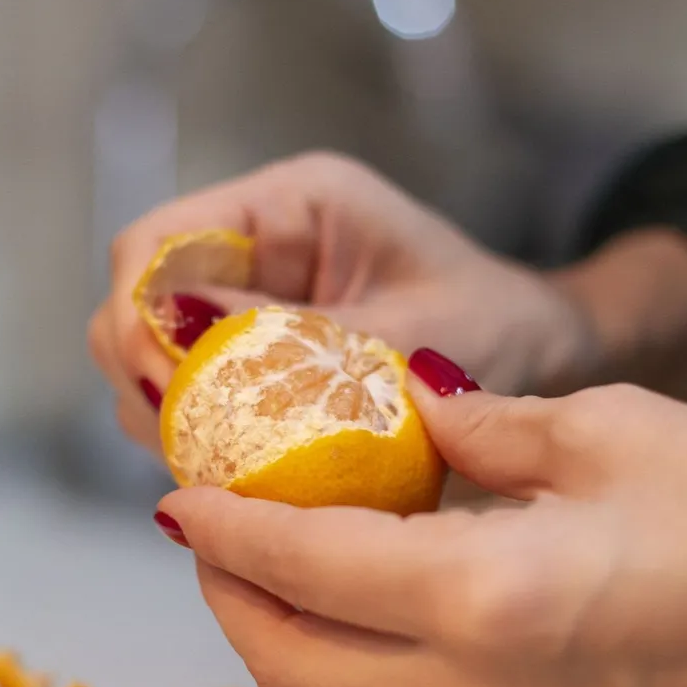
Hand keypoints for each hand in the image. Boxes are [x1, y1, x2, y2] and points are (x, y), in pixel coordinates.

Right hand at [88, 152, 593, 453]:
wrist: (552, 359)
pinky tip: (251, 478)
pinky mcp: (255, 365)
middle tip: (199, 449)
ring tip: (233, 471)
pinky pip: (195, 406)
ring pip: (152, 368)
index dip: (136, 317)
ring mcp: (247, 310)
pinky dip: (207, 444)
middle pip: (134, 310)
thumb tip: (181, 332)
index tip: (164, 389)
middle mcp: (251, 250)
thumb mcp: (416, 335)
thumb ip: (305, 338)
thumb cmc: (502, 328)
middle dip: (149, 382)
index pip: (153, 245)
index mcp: (286, 208)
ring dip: (176, 422)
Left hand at [154, 353, 686, 686]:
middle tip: (214, 531)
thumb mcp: (614, 429)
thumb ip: (485, 429)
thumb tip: (408, 407)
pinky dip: (366, 662)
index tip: (183, 491)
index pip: (306, 568)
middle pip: (300, 668)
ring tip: (279, 561)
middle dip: (235, 599)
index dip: (231, 527)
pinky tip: (378, 597)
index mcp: (487, 602)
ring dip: (295, 637)